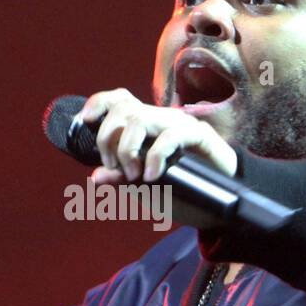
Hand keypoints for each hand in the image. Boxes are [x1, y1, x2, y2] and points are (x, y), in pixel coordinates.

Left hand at [80, 88, 237, 184]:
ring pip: (139, 120)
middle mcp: (160, 120)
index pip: (119, 100)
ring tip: (134, 175)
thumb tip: (96, 176)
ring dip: (127, 150)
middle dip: (107, 138)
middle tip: (114, 167)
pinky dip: (155, 157)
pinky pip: (170, 136)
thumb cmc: (183, 191)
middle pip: (122, 108)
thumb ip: (122, 179)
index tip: (84, 121)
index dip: (98, 104)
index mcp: (146, 127)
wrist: (222, 204)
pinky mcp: (199, 135)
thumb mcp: (145, 189)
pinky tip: (152, 177)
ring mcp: (179, 125)